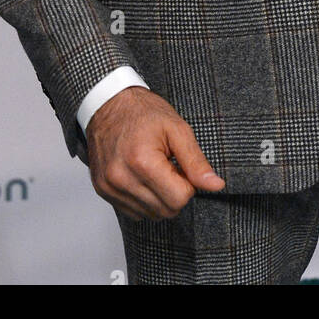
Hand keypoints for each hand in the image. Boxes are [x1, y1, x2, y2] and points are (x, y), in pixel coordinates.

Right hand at [85, 86, 224, 220]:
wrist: (108, 103)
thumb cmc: (143, 113)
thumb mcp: (177, 129)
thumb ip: (196, 161)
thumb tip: (216, 185)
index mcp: (142, 161)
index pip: (179, 198)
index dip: (187, 183)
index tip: (179, 165)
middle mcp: (121, 178)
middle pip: (166, 211)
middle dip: (174, 192)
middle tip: (168, 166)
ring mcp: (109, 187)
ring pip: (150, 215)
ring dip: (159, 196)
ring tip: (153, 168)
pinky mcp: (103, 191)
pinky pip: (133, 212)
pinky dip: (143, 198)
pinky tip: (140, 176)